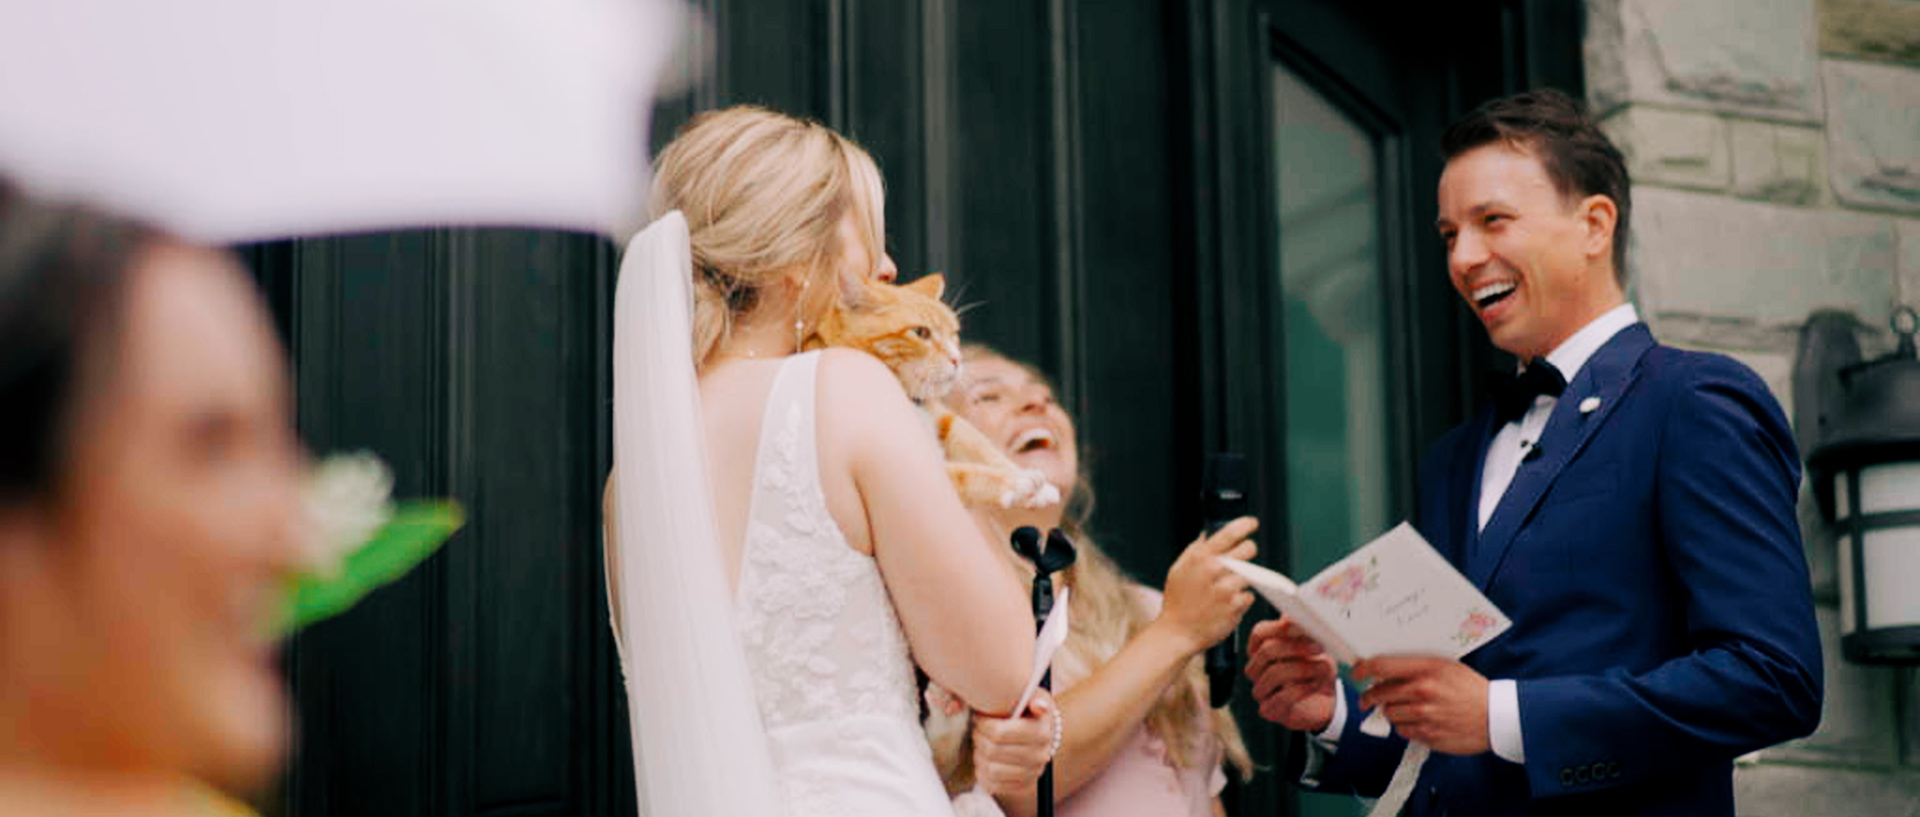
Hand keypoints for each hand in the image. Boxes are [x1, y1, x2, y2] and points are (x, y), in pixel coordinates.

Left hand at [971, 689, 1056, 797]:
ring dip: (979, 755)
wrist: (1038, 736)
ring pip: (990, 769)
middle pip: (991, 751)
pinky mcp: (1022, 787)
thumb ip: (1034, 697)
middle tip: (977, 729)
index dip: (982, 724)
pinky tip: (985, 758)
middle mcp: (1040, 756)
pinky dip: (982, 772)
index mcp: (1042, 732)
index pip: (998, 733)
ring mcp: (1032, 774)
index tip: (979, 717)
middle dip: (978, 738)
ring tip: (981, 743)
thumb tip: (1040, 705)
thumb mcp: (1032, 697)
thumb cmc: (1027, 711)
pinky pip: (992, 785)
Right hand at [1157, 516, 1257, 652]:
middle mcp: (1214, 570)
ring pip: (1251, 573)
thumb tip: (1206, 536)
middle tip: (1239, 561)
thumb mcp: (1178, 570)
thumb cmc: (1177, 602)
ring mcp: (1226, 588)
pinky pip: (1249, 595)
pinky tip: (1227, 604)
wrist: (1177, 633)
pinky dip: (1242, 598)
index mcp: (1200, 558)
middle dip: (1247, 552)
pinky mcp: (1236, 606)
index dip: (1244, 524)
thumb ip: (1193, 550)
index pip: (1229, 533)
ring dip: (1243, 579)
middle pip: (1248, 549)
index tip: (1252, 523)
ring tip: (1227, 588)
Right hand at [1245, 617, 1337, 731]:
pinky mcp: (1269, 710)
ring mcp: (1260, 690)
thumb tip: (1296, 614)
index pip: (1259, 633)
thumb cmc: (1316, 670)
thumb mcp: (1315, 646)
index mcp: (1261, 649)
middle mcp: (1256, 669)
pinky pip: (1281, 698)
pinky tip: (1315, 684)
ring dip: (1303, 668)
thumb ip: (1304, 630)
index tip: (1305, 626)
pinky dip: (1302, 689)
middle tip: (1320, 646)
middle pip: (1266, 651)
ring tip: (1324, 667)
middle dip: (1296, 647)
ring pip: (1273, 673)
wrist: (1326, 702)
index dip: (1281, 628)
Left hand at [1354, 656, 1490, 755]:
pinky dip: (1406, 727)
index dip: (1362, 670)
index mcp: (1426, 669)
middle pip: (1378, 693)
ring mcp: (1424, 715)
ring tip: (1406, 709)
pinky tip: (1419, 721)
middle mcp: (1422, 691)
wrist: (1496, 716)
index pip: (1380, 666)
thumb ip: (1416, 666)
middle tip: (1369, 698)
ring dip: (1391, 712)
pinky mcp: (1427, 735)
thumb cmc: (1471, 689)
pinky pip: (1402, 731)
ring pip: (1388, 714)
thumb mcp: (1446, 666)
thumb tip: (1385, 668)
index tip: (1356, 673)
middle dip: (1370, 697)